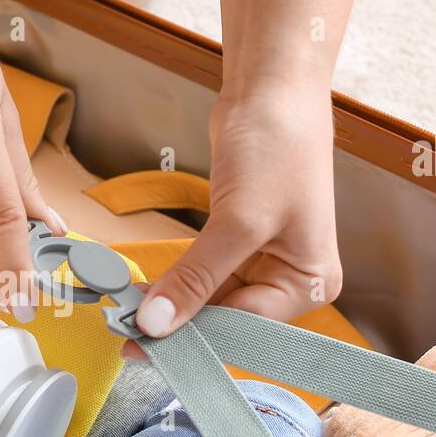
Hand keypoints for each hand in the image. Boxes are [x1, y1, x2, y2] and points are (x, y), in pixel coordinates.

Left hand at [126, 83, 341, 352]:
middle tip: (125, 336)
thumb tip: (156, 325)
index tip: (144, 348)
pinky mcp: (238, 240)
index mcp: (311, 284)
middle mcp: (293, 279)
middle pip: (228, 319)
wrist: (271, 88)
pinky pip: (203, 274)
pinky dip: (175, 282)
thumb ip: (196, 279)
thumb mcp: (238, 221)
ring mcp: (265, 259)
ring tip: (125, 315)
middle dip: (180, 325)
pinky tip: (143, 292)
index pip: (246, 328)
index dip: (195, 339)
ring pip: (210, 299)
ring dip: (171, 305)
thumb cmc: (276, 147)